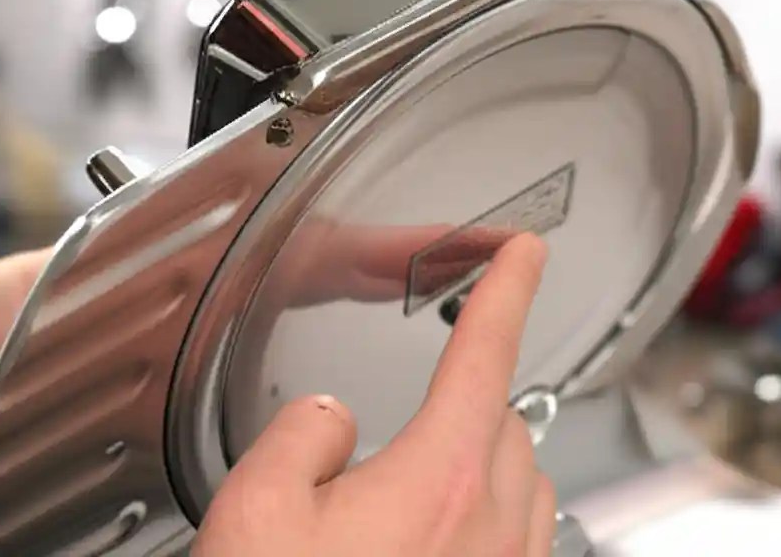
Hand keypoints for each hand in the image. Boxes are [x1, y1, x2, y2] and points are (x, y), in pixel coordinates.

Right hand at [192, 234, 554, 556]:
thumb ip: (302, 432)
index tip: (523, 253)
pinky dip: (486, 520)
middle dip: (469, 404)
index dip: (507, 288)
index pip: (486, 352)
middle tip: (402, 427)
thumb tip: (330, 418)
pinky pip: (518, 539)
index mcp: (441, 478)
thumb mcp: (256, 509)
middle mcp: (494, 527)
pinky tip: (426, 546)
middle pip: (506, 422)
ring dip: (480, 465)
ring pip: (521, 482)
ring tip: (406, 496)